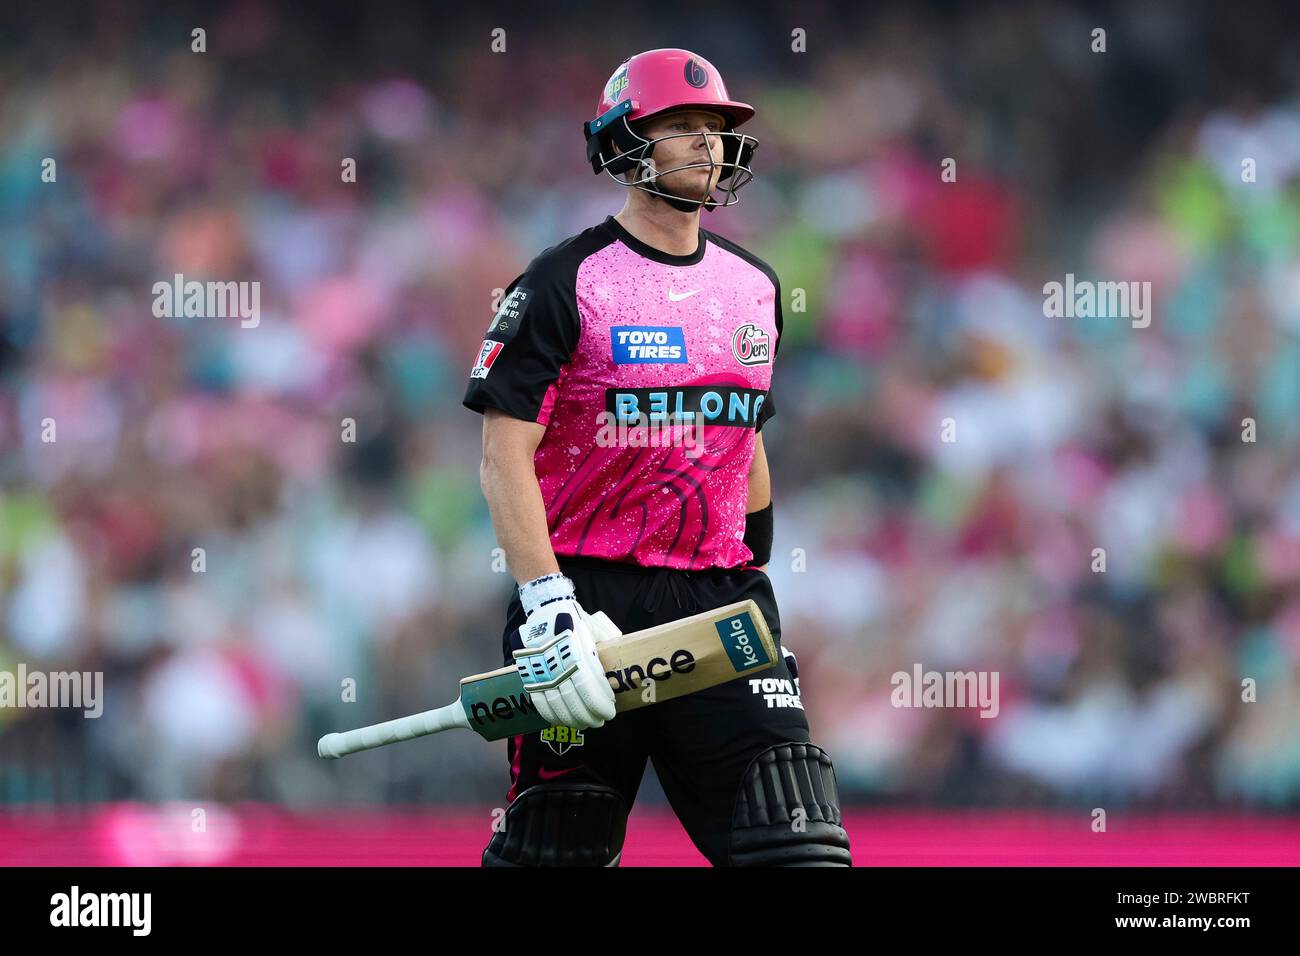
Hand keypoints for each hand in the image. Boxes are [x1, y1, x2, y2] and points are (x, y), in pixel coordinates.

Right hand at [512, 576, 617, 729]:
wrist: (546, 610)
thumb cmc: (575, 621)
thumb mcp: (596, 629)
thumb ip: (608, 646)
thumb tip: (621, 666)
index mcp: (577, 652)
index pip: (589, 687)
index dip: (599, 704)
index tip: (609, 712)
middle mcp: (558, 663)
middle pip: (573, 699)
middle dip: (587, 715)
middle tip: (599, 722)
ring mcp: (542, 669)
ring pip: (556, 703)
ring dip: (570, 718)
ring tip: (583, 724)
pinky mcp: (530, 672)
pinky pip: (538, 699)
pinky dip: (550, 714)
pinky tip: (560, 720)